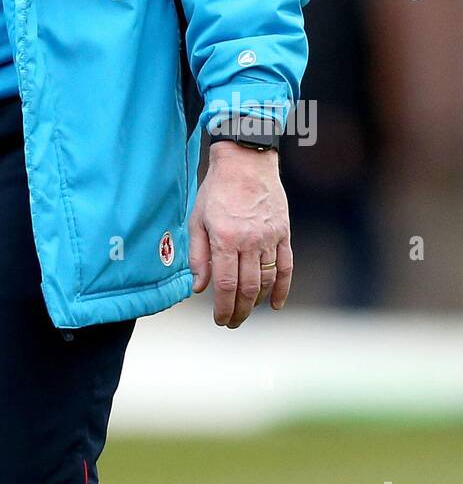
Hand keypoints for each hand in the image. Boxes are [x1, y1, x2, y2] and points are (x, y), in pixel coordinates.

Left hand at [188, 142, 291, 327]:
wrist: (246, 161)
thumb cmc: (216, 189)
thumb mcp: (198, 218)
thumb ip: (198, 255)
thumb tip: (199, 288)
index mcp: (225, 238)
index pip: (225, 284)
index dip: (223, 307)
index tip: (220, 320)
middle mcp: (249, 241)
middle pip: (247, 288)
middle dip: (239, 311)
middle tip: (232, 323)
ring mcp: (269, 237)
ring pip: (266, 280)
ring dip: (257, 302)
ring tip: (247, 312)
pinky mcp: (284, 233)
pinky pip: (286, 266)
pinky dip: (283, 288)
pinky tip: (276, 304)